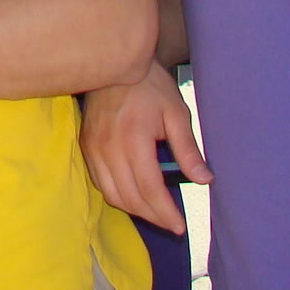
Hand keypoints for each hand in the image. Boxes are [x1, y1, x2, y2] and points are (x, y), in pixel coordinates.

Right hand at [80, 59, 211, 234]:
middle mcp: (108, 147)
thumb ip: (188, 149)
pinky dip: (117, 195)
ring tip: (155, 213)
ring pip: (111, 194)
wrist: (113, 62)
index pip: (150, 189)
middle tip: (172, 224)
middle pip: (130, 198)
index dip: (165, 212)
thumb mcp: (176, 113)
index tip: (180, 226)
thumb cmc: (150, 86)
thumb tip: (204, 180)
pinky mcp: (85, 146)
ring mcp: (92, 148)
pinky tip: (134, 195)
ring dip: (134, 210)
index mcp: (133, 138)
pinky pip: (99, 182)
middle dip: (153, 216)